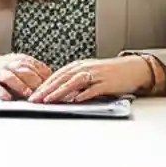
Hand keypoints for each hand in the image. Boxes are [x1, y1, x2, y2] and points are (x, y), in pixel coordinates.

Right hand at [0, 50, 51, 99]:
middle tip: (45, 93)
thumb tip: (56, 84)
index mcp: (19, 60)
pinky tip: (6, 98)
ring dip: (21, 85)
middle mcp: (9, 65)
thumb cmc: (1, 69)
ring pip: (10, 76)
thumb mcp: (18, 66)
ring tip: (29, 95)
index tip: (55, 86)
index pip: (36, 66)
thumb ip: (35, 73)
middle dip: (36, 81)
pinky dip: (0, 91)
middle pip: (25, 70)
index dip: (46, 76)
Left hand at [28, 56, 152, 103]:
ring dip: (60, 91)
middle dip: (46, 89)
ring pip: (74, 82)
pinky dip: (84, 94)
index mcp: (78, 66)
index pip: (57, 75)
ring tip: (49, 100)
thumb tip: (58, 92)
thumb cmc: (109, 73)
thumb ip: (74, 81)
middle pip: (61, 78)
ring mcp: (95, 75)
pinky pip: (93, 89)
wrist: (132, 69)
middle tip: (35, 99)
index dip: (44, 84)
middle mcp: (85, 68)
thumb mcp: (88, 74)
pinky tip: (75, 100)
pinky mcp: (107, 83)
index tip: (33, 94)